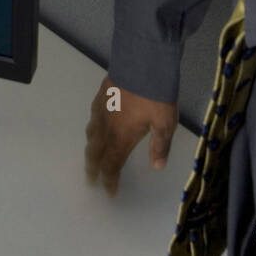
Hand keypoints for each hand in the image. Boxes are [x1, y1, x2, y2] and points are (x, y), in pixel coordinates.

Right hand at [85, 75, 177, 195]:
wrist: (142, 62)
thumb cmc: (155, 96)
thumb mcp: (165, 123)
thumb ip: (160, 145)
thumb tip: (157, 166)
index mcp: (121, 137)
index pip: (111, 165)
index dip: (109, 180)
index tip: (109, 192)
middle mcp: (107, 127)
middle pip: (95, 153)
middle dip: (93, 169)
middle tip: (91, 180)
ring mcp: (101, 110)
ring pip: (91, 134)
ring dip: (91, 149)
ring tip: (91, 155)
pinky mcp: (101, 95)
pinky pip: (93, 116)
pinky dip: (92, 127)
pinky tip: (96, 124)